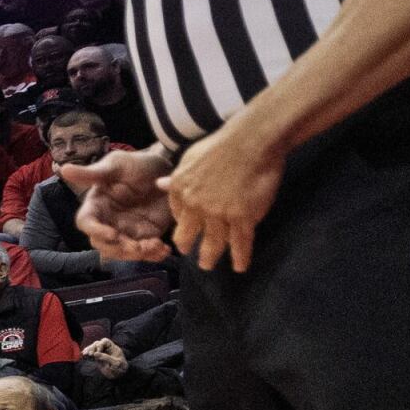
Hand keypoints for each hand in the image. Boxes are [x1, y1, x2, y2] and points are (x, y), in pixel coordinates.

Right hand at [73, 146, 178, 261]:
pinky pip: (146, 252)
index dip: (96, 231)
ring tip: (156, 246)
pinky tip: (164, 249)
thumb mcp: (115, 165)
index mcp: (97, 205)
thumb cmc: (137, 164)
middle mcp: (108, 221)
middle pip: (102, 244)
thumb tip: (62, 169)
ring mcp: (127, 230)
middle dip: (118, 249)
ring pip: (123, 252)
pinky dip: (154, 255)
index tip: (113, 233)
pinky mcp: (147, 234)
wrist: (167, 167)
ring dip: (137, 254)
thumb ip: (91, 173)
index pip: (86, 223)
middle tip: (137, 246)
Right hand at [81, 335, 126, 378]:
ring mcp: (101, 353)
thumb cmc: (120, 368)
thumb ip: (106, 358)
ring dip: (88, 350)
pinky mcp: (97, 358)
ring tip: (85, 354)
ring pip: (93, 348)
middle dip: (92, 347)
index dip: (100, 345)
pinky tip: (83, 354)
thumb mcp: (116, 363)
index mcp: (113, 348)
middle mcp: (106, 349)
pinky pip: (91, 353)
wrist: (119, 376)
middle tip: (90, 354)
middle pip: (97, 343)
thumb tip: (95, 354)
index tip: (98, 352)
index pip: (105, 341)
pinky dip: (87, 353)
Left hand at [159, 120, 281, 271]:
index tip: (187, 229)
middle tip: (190, 255)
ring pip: (214, 242)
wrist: (251, 142)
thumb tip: (159, 185)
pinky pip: (241, 242)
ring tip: (208, 266)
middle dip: (188, 246)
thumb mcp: (190, 158)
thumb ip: (177, 176)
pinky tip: (240, 267)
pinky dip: (241, 257)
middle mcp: (196, 205)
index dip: (183, 222)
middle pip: (189, 233)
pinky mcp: (242, 217)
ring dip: (211, 257)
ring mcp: (219, 214)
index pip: (178, 213)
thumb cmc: (222, 144)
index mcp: (181, 189)